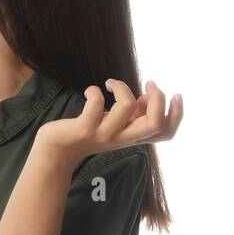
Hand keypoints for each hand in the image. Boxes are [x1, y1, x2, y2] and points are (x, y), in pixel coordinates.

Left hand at [34, 78, 183, 165]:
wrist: (56, 150)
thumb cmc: (87, 131)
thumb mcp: (114, 124)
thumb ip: (133, 115)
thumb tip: (147, 97)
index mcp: (132, 136)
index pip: (165, 133)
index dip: (177, 115)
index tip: (176, 94)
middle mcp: (122, 138)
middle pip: (154, 124)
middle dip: (158, 98)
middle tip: (147, 83)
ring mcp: (103, 135)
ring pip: (125, 109)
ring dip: (122, 87)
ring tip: (110, 84)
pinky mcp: (83, 130)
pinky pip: (95, 106)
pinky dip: (95, 92)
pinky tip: (90, 91)